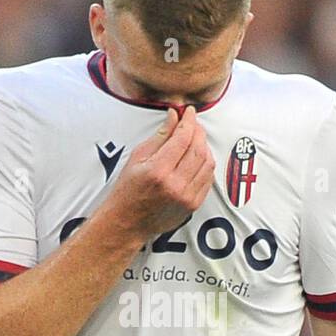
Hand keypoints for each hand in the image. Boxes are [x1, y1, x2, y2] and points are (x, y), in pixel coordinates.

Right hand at [103, 106, 214, 237]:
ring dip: (204, 146)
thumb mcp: (137, 158)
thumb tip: (174, 117)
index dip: (189, 121)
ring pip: (207, 163)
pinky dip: (206, 164)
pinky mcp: (193, 205)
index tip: (189, 112)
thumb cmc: (127, 191)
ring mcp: (186, 197)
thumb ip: (159, 136)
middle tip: (192, 123)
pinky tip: (197, 158)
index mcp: (158, 170)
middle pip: (198, 148)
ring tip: (195, 139)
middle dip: (198, 131)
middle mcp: (175, 184)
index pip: (183, 138)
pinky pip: (208, 178)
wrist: (127, 222)